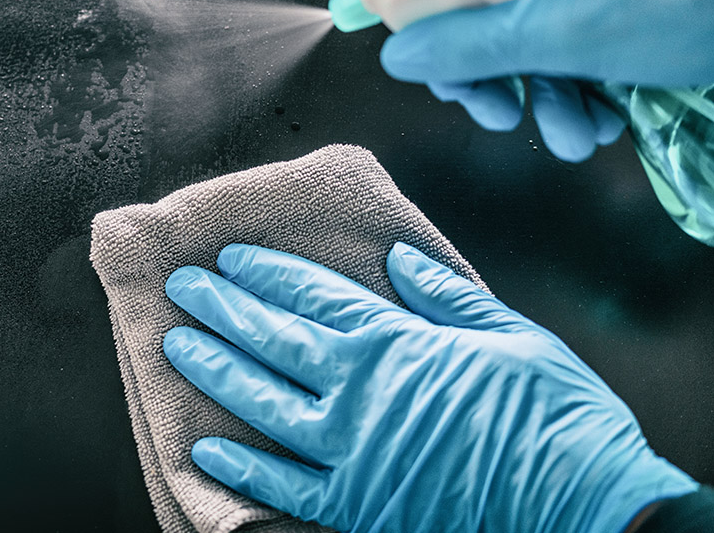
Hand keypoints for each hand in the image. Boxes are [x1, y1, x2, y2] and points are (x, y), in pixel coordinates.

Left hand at [163, 243, 696, 532]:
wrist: (586, 507)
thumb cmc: (554, 414)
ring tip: (179, 346)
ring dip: (217, 371)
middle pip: (275, 340)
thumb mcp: (510, 334)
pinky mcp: (359, 505)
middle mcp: (362, 390)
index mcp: (398, 342)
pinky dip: (244, 469)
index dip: (267, 273)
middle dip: (224, 308)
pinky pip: (287, 487)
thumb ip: (444, 295)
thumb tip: (398, 257)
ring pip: (265, 404)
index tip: (230, 257)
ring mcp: (354, 451)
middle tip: (182, 287)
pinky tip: (207, 449)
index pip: (314, 295)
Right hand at [379, 0, 713, 161]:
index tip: (438, 81)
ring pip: (540, 52)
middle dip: (498, 82)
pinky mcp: (632, 18)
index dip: (434, 35)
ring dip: (551, 104)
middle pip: (492, 23)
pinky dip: (588, 98)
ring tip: (579, 133)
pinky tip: (606, 120)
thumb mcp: (554, 30)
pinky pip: (583, 61)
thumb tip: (397, 53)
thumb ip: (466, 46)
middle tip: (501, 114)